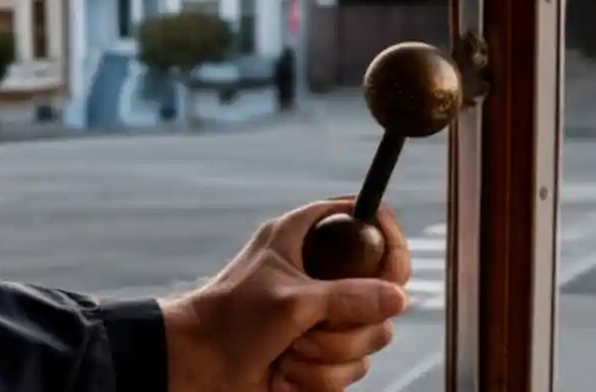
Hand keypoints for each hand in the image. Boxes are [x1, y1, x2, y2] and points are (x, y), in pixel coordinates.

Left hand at [160, 200, 411, 391]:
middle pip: (382, 294)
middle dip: (349, 327)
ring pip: (370, 339)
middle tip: (311, 330)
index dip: (387, 241)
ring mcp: (323, 314)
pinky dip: (319, 379)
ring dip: (329, 359)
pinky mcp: (321, 352)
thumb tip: (399, 298)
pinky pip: (351, 368)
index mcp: (306, 236)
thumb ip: (347, 298)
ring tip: (289, 357)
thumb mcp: (291, 302)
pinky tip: (286, 375)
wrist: (196, 366)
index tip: (391, 272)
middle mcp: (320, 272)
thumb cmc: (231, 320)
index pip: (367, 220)